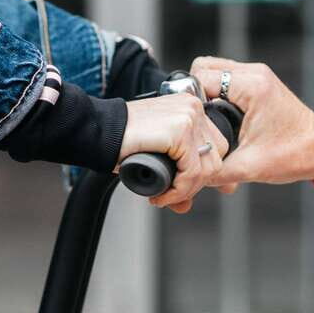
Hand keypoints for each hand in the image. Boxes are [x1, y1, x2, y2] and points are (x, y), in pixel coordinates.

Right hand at [120, 93, 228, 212]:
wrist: (98, 131)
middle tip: (172, 194)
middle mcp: (194, 108)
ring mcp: (189, 117)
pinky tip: (161, 194)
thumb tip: (187, 204)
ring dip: (186, 190)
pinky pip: (191, 172)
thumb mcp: (158, 156)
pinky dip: (178, 190)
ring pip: (207, 168)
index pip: (215, 147)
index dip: (201, 174)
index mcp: (191, 108)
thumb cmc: (122, 140)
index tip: (184, 188)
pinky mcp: (180, 131)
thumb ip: (176, 177)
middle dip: (195, 184)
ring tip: (164, 195)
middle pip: (215, 158)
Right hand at [191, 57, 313, 186]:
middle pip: (203, 67)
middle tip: (198, 121)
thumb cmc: (295, 155)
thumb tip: (190, 173)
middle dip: (194, 93)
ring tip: (207, 120)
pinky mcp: (259, 82)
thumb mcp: (249, 167)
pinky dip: (217, 93)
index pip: (200, 77)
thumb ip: (214, 170)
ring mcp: (257, 75)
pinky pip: (226, 78)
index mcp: (252, 87)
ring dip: (205, 92)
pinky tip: (219, 117)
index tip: (192, 123)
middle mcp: (254, 73)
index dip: (189, 101)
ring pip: (213, 70)